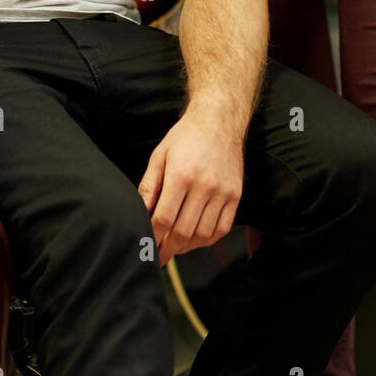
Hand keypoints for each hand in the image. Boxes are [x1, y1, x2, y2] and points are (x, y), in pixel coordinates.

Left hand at [136, 107, 242, 265]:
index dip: (154, 237)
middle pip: (183, 231)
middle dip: (168, 248)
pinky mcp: (235, 195)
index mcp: (181, 175)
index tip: (147, 247)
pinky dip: (207, 240)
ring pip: (203, 234)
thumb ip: (149, 187)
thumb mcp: (160, 156)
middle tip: (158, 255)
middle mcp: (204, 185)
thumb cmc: (185, 137)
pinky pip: (222, 229)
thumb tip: (140, 214)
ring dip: (186, 247)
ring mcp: (223, 192)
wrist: (219, 121)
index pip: (164, 218)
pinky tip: (195, 238)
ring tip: (175, 246)